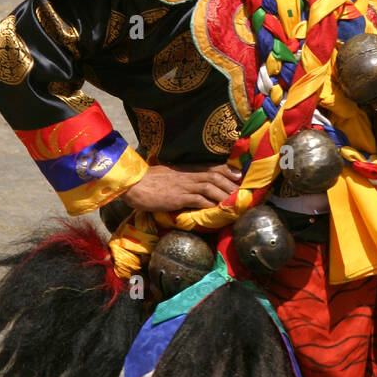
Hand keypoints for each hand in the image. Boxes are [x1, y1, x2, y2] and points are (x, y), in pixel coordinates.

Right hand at [122, 161, 241, 211]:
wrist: (134, 184)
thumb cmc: (149, 181)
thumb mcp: (170, 175)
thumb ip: (182, 178)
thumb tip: (192, 185)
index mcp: (187, 169)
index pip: (212, 167)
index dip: (228, 171)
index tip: (239, 176)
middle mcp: (188, 175)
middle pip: (216, 177)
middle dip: (231, 185)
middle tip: (243, 193)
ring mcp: (184, 186)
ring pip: (210, 187)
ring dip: (224, 195)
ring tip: (235, 203)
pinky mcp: (178, 197)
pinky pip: (198, 200)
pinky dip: (209, 205)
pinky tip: (217, 210)